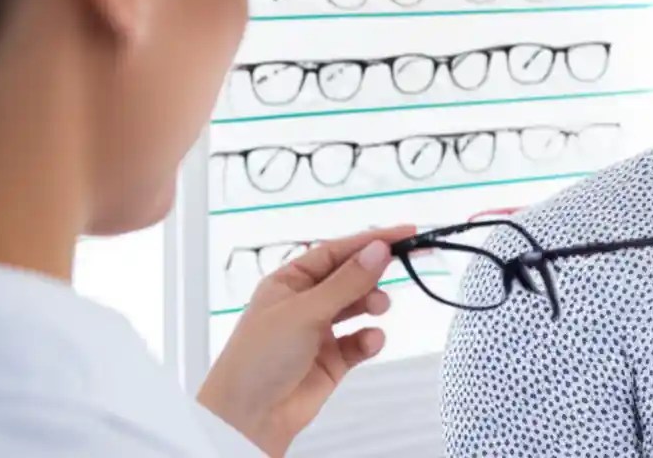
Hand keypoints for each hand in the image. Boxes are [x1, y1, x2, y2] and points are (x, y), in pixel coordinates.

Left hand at [197, 225, 416, 456]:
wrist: (248, 418)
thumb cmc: (259, 357)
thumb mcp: (305, 310)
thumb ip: (347, 281)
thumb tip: (378, 249)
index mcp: (289, 281)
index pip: (336, 251)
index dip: (370, 240)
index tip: (404, 234)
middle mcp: (305, 303)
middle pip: (349, 276)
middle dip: (374, 272)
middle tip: (402, 264)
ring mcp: (319, 332)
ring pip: (357, 307)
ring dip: (372, 303)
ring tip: (380, 306)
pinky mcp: (331, 360)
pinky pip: (360, 342)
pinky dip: (369, 339)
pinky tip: (371, 340)